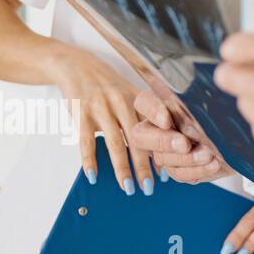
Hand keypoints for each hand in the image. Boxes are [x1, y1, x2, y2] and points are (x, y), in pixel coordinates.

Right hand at [47, 46, 154, 195]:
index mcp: (139, 98)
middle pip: (138, 138)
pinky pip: (86, 141)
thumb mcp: (131, 93)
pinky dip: (89, 160)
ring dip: (122, 168)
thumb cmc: (108, 85)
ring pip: (115, 143)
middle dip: (146, 164)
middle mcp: (123, 102)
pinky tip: (94, 176)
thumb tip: (163, 146)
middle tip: (151, 186)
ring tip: (128, 187)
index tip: (177, 156)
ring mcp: (102, 107)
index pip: (159, 120)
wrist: (75, 66)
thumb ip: (144, 115)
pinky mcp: (82, 113)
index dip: (168, 137)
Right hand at [131, 89, 231, 183]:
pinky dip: (196, 171)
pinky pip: (178, 173)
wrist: (241, 136)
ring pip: (162, 158)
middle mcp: (158, 127)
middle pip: (141, 136)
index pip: (144, 102)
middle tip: (184, 144)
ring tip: (209, 155)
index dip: (151, 111)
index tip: (167, 120)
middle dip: (162, 141)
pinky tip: (213, 165)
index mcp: (164, 103)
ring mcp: (165, 150)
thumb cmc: (226, 110)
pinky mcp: (178, 167)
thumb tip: (214, 84)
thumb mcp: (216, 100)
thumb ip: (204, 95)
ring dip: (186, 159)